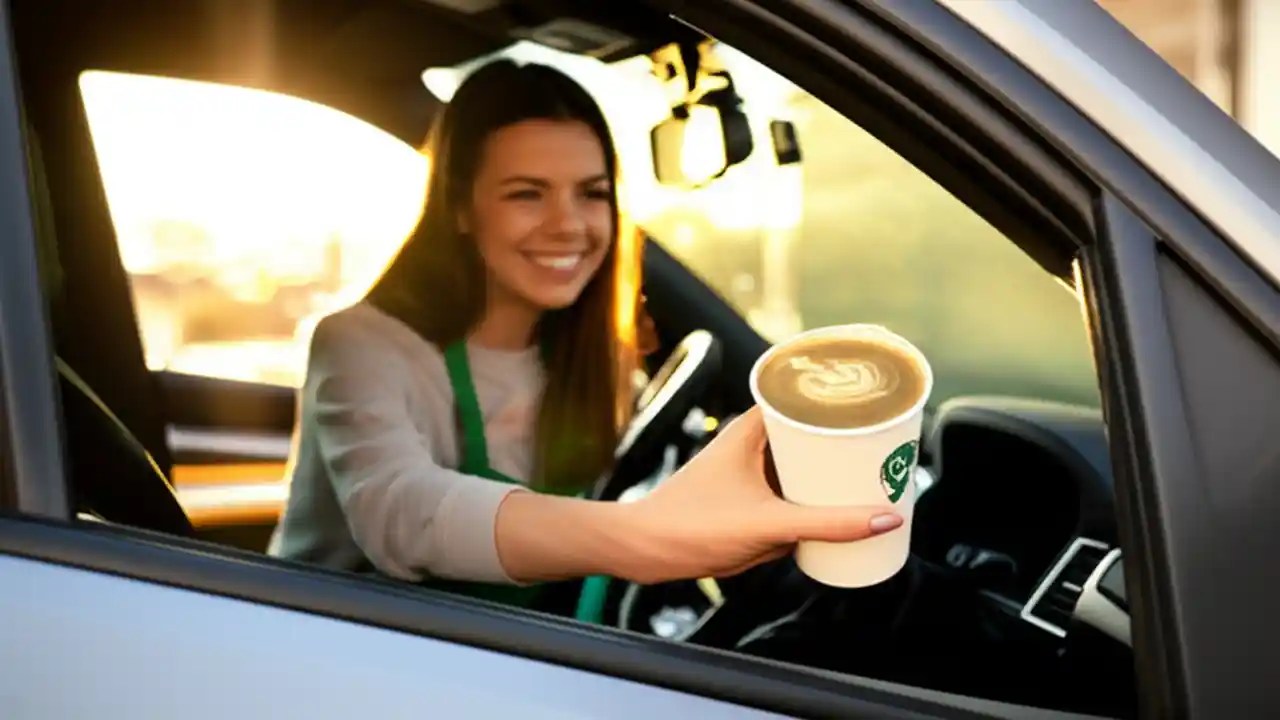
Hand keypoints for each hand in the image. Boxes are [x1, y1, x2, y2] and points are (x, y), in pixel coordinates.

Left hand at [619, 406, 902, 583]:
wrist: (645, 553)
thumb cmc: (691, 525)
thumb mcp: (769, 524)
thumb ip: (828, 524)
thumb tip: (886, 519)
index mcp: (751, 430)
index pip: (802, 397)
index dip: (838, 399)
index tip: (875, 404)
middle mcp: (752, 446)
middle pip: (808, 434)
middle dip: (844, 442)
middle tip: (885, 448)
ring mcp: (750, 475)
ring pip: (801, 466)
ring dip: (830, 472)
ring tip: (875, 475)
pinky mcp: (749, 504)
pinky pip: (792, 495)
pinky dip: (814, 500)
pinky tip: (840, 512)